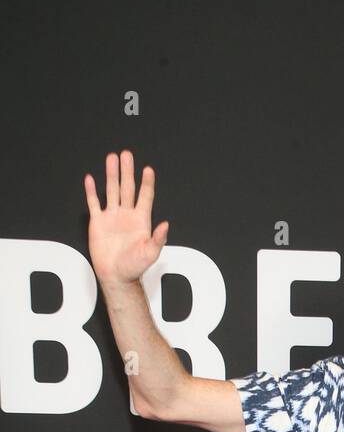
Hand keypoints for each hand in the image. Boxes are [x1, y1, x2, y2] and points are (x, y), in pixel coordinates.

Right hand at [84, 150, 168, 284]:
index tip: (148, 170)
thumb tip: (166, 225)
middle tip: (127, 155)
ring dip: (112, 175)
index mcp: (141, 220)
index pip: (145, 197)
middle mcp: (126, 215)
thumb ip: (158, 239)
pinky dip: (92, 191)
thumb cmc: (134, 268)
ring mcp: (112, 217)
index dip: (147, 183)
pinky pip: (94, 203)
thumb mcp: (150, 253)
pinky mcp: (98, 222)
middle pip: (127, 188)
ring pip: (111, 191)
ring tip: (111, 158)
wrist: (116, 276)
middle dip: (127, 172)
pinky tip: (90, 179)